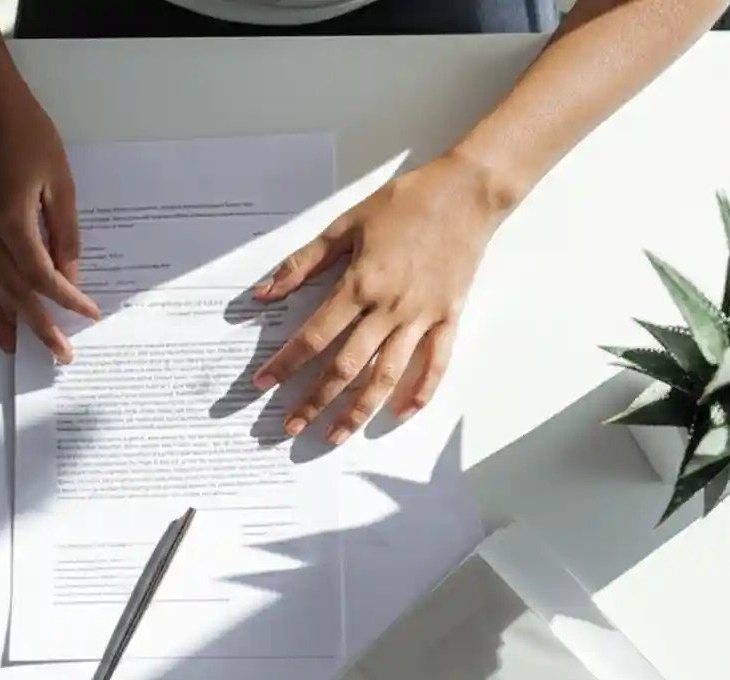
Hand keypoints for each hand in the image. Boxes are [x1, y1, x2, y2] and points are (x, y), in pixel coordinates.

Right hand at [0, 81, 98, 362]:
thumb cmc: (29, 137)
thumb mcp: (61, 183)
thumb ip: (65, 235)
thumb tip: (68, 278)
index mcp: (10, 219)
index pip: (41, 275)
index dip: (66, 299)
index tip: (89, 313)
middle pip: (13, 291)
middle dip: (39, 325)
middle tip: (61, 354)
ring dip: (2, 324)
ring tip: (19, 351)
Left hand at [251, 154, 503, 444]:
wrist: (466, 192)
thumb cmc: (405, 202)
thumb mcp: (347, 223)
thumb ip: (304, 262)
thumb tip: (265, 293)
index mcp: (360, 285)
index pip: (315, 336)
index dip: (286, 363)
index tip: (263, 384)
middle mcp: (390, 309)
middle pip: (345, 367)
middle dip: (315, 401)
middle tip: (290, 426)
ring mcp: (422, 318)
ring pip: (386, 376)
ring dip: (358, 411)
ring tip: (334, 436)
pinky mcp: (449, 318)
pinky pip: (435, 364)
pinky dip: (419, 393)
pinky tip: (399, 414)